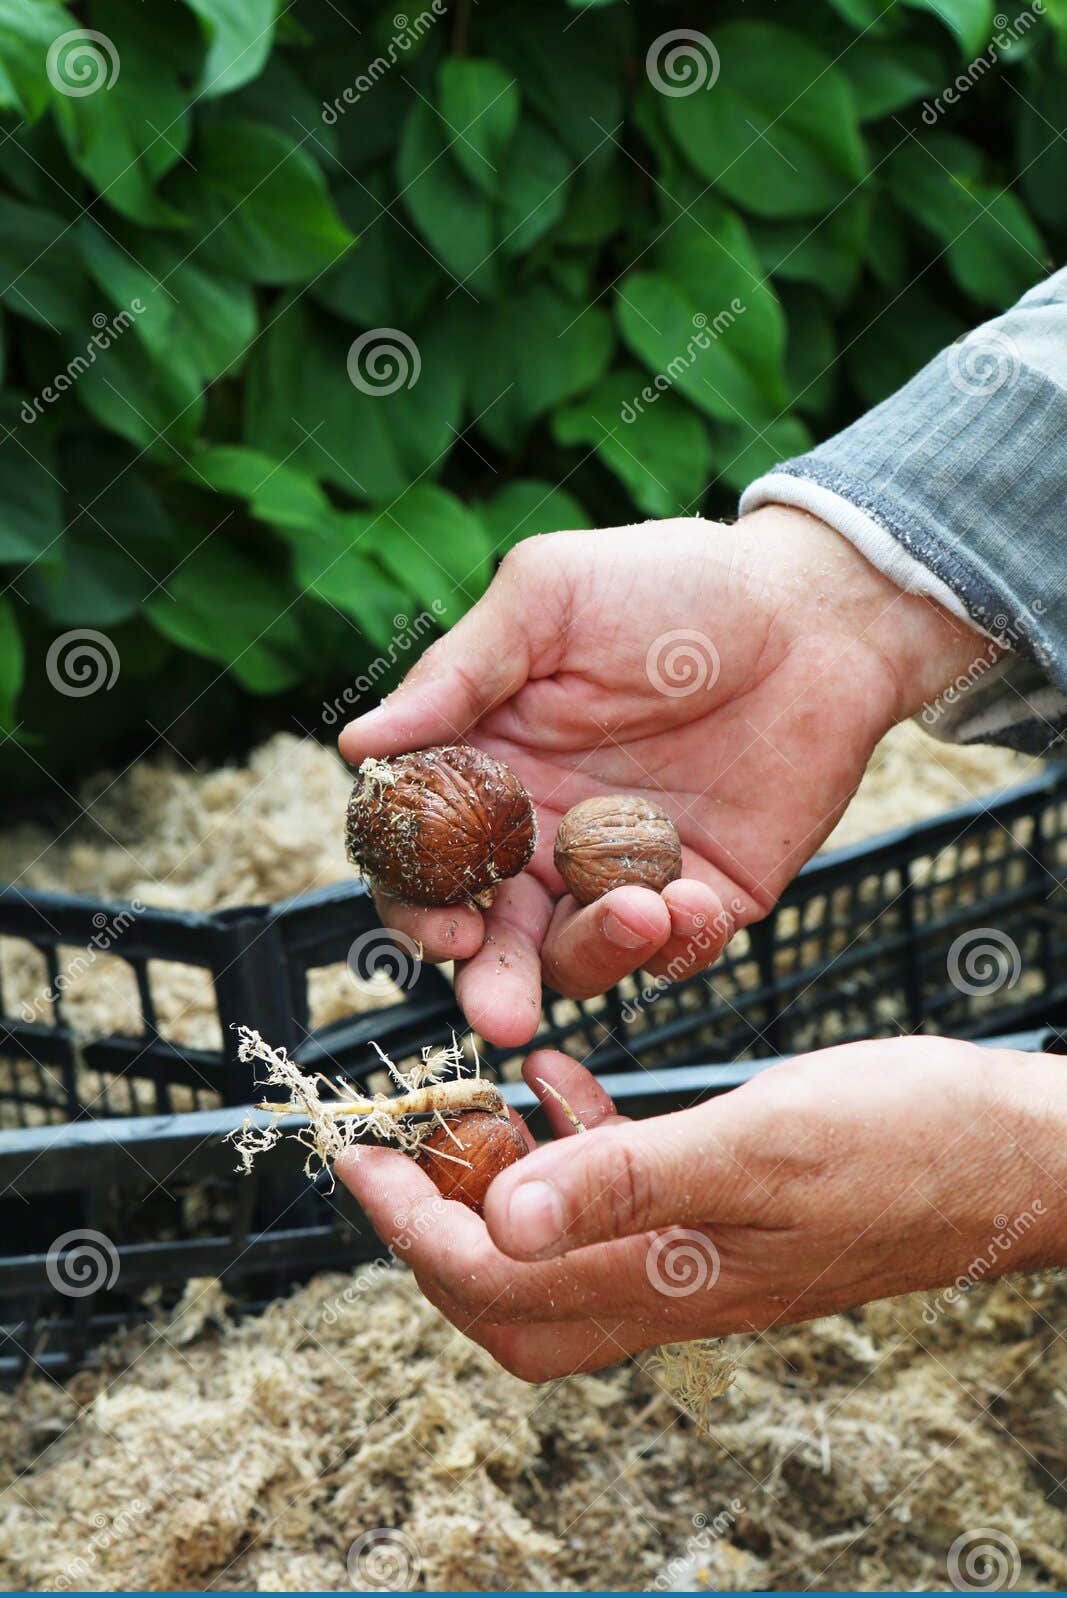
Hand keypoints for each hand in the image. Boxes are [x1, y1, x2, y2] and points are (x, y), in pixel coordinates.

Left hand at [337, 1040, 1066, 1380]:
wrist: (1013, 1158)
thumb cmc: (907, 1145)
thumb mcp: (757, 1145)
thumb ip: (630, 1181)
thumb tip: (502, 1219)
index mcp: (669, 1278)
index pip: (496, 1281)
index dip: (411, 1227)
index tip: (357, 1162)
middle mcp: (676, 1284)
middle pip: (512, 1297)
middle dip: (437, 1232)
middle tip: (401, 1154)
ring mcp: (705, 1255)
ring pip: (561, 1252)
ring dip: (501, 1191)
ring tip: (471, 1109)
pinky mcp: (734, 1217)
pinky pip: (625, 1201)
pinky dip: (577, 1148)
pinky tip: (571, 1082)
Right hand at [339, 507, 985, 1044]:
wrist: (816, 612)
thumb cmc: (674, 585)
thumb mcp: (549, 600)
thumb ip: (457, 676)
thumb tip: (357, 745)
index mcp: (490, 769)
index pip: (424, 858)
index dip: (418, 902)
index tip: (446, 925)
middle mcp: (543, 833)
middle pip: (492, 938)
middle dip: (490, 983)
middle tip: (503, 1012)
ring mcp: (622, 873)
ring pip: (576, 960)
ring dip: (592, 956)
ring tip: (636, 912)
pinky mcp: (704, 897)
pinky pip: (673, 954)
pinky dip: (674, 946)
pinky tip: (690, 900)